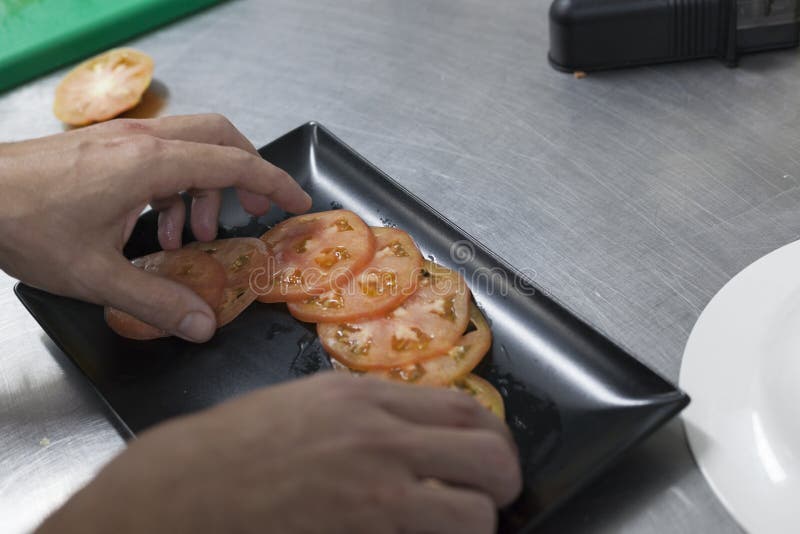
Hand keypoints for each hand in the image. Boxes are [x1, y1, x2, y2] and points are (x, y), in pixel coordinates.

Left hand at [0, 114, 310, 340]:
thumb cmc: (24, 225)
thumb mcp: (95, 276)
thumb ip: (156, 301)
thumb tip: (203, 326)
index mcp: (149, 164)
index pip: (233, 161)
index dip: (273, 181)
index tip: (296, 201)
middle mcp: (142, 140)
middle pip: (219, 134)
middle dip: (247, 171)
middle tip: (256, 209)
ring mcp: (122, 137)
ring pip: (190, 143)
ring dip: (206, 185)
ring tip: (196, 235)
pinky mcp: (105, 145)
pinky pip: (161, 154)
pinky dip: (177, 186)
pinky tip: (158, 228)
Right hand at [37, 373, 521, 533]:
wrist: (178, 493)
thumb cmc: (229, 448)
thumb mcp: (303, 403)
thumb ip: (365, 410)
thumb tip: (411, 426)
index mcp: (365, 397)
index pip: (467, 410)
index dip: (493, 438)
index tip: (489, 457)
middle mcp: (381, 439)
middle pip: (490, 457)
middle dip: (502, 482)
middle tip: (487, 498)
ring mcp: (376, 494)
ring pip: (476, 514)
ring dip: (474, 524)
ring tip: (452, 527)